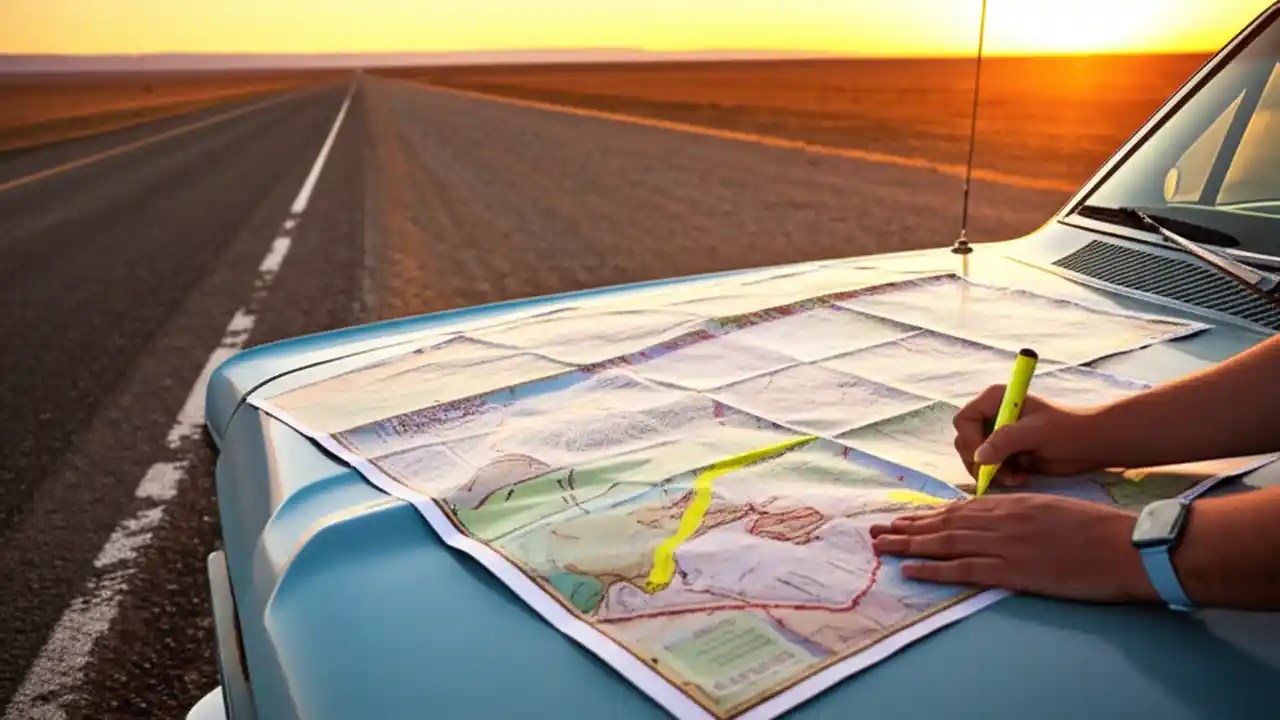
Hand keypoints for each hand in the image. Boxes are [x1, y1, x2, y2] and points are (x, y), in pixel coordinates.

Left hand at [869, 494, 1155, 602]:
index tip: (906, 517)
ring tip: (880, 545)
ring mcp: (1004, 544)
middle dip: (908, 527)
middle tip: (877, 529)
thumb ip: (1027, 513)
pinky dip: (932, 569)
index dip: (930, 514)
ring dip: (908, 544)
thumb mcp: (1056, 510)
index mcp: (1013, 504)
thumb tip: (1010, 520)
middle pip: (944, 523)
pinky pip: (963, 569)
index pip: (961, 509)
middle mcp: (1001, 520)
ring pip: (944, 542)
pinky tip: (909, 569)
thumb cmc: (1100, 529)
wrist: (1125, 545)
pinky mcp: (1012, 570)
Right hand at [954, 385, 1106, 486]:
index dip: (970, 440)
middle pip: (966, 442)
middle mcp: (993, 416)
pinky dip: (1001, 477)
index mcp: (995, 400)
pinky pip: (990, 469)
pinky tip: (1022, 477)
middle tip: (999, 474)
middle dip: (981, 462)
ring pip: (976, 459)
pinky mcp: (1008, 453)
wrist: (1093, 444)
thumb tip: (978, 458)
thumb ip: (1005, 441)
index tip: (984, 459)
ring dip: (992, 472)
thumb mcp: (1036, 432)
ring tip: (1016, 477)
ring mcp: (999, 436)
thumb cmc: (1068, 430)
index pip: (964, 421)